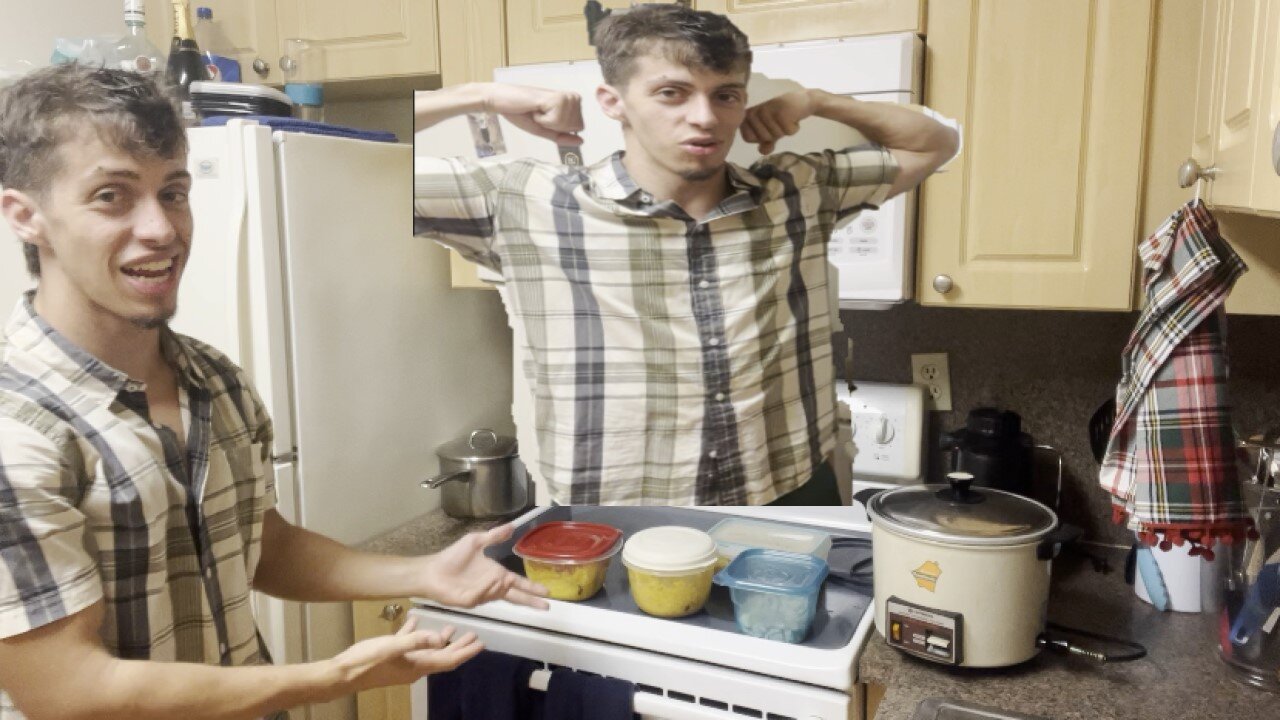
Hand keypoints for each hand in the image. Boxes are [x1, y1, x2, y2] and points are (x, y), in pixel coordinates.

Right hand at [331, 618, 482, 694]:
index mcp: (418, 666)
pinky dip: (415, 634)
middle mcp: (414, 667)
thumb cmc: (366, 661)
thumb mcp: (392, 648)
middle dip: (459, 646)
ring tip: (451, 628)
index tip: (481, 644)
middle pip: (442, 656)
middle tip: (474, 635)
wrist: (341, 675)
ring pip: (427, 650)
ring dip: (440, 639)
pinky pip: (408, 644)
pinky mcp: (390, 657)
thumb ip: (416, 641)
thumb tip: (439, 637)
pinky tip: (415, 620)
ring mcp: (402, 663)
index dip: (465, 652)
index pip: (449, 660)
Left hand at [418, 524, 549, 608]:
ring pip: (498, 593)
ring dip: (499, 585)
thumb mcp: (475, 541)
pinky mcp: (470, 602)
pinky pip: (483, 595)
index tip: (547, 592)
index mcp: (496, 574)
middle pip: (516, 597)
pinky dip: (484, 587)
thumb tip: (512, 526)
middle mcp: (492, 587)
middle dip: (530, 600)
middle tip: (546, 605)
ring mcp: (482, 596)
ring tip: (496, 576)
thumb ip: (494, 536)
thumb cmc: (453, 557)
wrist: (432, 570)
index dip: (532, 588)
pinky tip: (481, 581)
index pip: (519, 583)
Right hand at [485, 83, 584, 145]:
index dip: (559, 129)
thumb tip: (581, 141)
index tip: (545, 118)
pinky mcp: (557, 97)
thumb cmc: (521, 113)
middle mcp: (572, 97)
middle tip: (540, 114)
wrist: (502, 101)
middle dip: (554, 127)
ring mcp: (565, 96)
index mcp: (572, 103)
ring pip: (566, 126)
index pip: (579, 128)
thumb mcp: (544, 130)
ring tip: (537, 110)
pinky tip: (535, 108)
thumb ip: (562, 136)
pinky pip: (556, 122)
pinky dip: (542, 120)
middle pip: (575, 127)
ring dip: (547, 123)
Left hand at [741, 90, 818, 154]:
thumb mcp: (772, 133)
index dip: (759, 139)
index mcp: (748, 115)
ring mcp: (766, 110)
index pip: (747, 138)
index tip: (767, 128)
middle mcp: (755, 111)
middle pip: (763, 138)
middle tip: (779, 122)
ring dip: (785, 131)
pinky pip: (787, 132)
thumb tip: (762, 151)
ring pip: (775, 135)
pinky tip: (793, 118)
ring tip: (786, 119)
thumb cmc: (783, 117)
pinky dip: (794, 128)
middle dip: (774, 135)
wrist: (802, 102)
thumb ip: (766, 144)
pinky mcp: (781, 111)